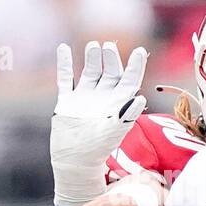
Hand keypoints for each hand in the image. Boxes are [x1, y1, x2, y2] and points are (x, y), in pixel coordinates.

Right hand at [51, 41, 147, 203]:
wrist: (74, 160)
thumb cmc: (98, 148)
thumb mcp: (115, 130)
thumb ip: (128, 114)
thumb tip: (141, 97)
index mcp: (119, 104)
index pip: (130, 81)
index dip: (135, 66)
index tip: (139, 51)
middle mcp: (104, 99)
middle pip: (110, 73)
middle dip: (111, 59)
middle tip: (109, 45)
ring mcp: (85, 99)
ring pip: (90, 73)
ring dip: (92, 59)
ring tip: (94, 45)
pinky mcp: (67, 101)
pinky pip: (66, 79)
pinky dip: (65, 64)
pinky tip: (64, 48)